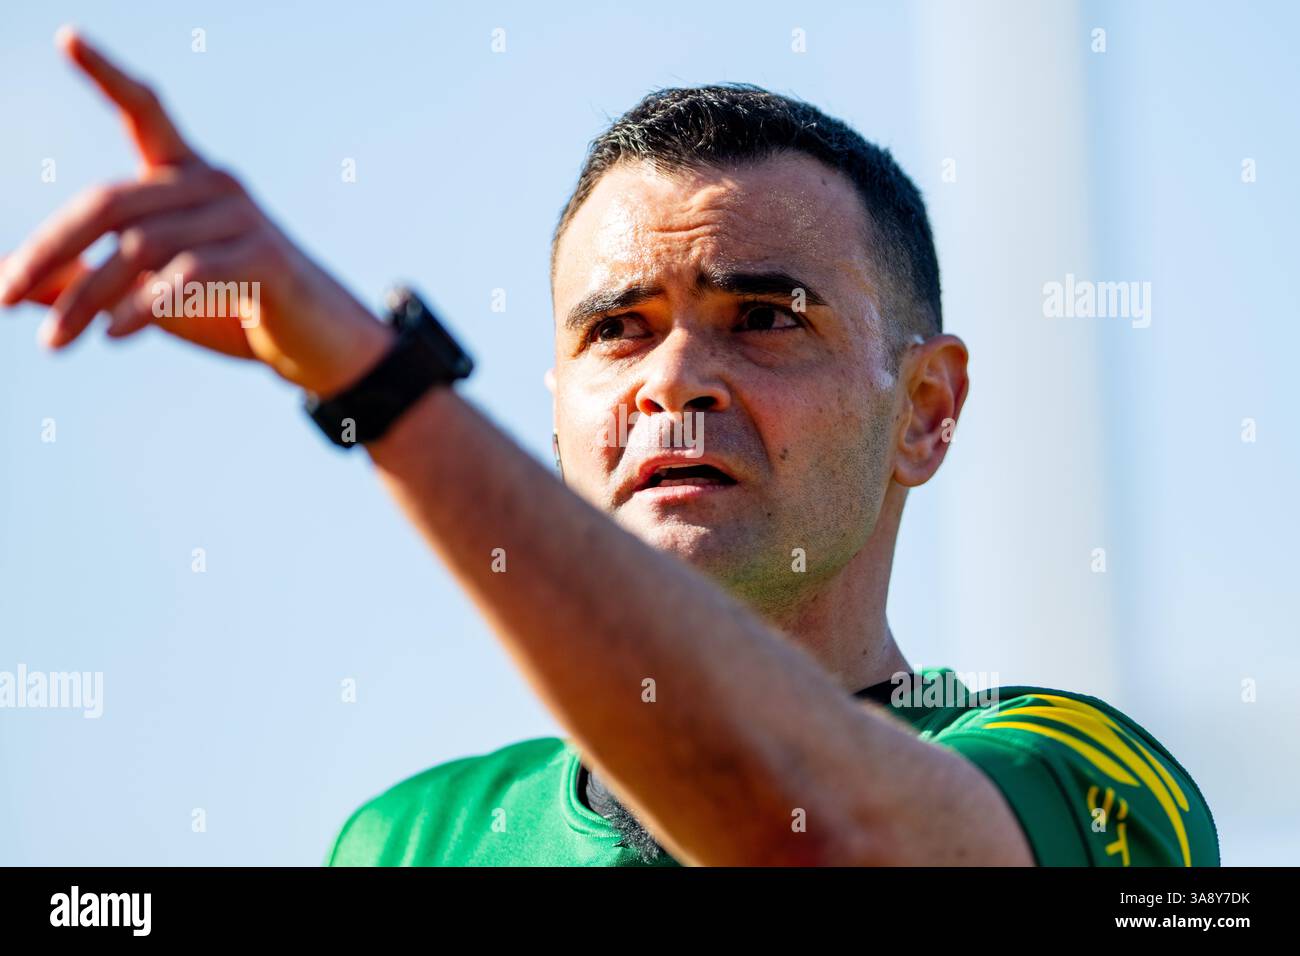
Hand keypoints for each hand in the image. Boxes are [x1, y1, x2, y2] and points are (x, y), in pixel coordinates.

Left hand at [0, 26, 393, 395]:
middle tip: (3, 294)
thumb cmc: (229, 311)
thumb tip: (14, 290)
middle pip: (112, 204)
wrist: (316, 343)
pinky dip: (144, 306)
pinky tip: (115, 334)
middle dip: (50, 251)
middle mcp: (215, 184)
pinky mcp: (264, 260)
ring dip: (88, 298)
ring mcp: (243, 219)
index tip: (67, 37)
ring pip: (141, 248)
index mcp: (187, 177)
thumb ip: (86, 285)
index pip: (144, 112)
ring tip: (56, 343)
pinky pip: (189, 275)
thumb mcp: (149, 296)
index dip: (107, 75)